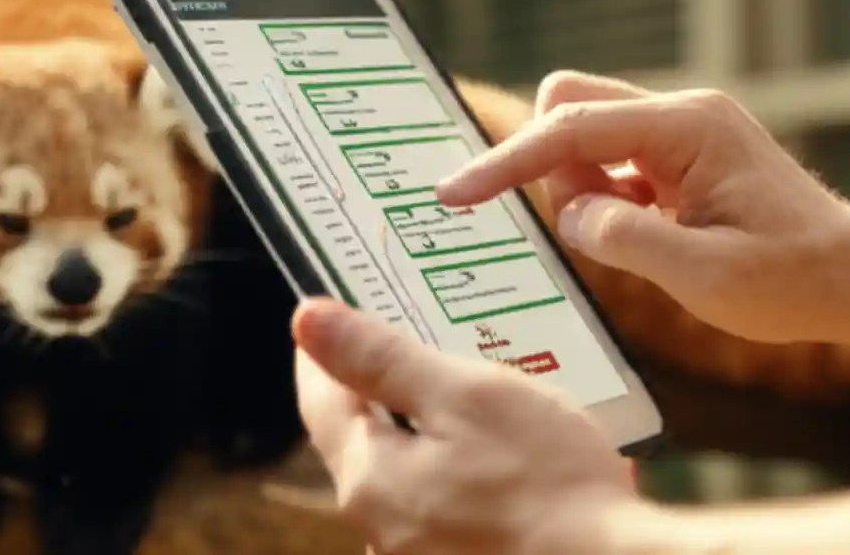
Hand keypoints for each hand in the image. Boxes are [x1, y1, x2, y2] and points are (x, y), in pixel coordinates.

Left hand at [292, 297, 658, 554]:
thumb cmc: (543, 481)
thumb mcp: (464, 397)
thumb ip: (382, 358)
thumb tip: (306, 319)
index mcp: (370, 480)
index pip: (321, 403)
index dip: (320, 355)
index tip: (327, 319)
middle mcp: (382, 530)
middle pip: (364, 443)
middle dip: (382, 391)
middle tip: (410, 339)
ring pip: (409, 476)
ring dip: (428, 432)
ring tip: (471, 390)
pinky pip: (447, 506)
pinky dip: (461, 469)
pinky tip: (505, 451)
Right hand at [436, 70, 849, 344]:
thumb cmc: (795, 280)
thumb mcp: (702, 275)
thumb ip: (622, 238)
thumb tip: (571, 213)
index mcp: (688, 129)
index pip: (569, 131)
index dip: (505, 164)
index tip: (454, 193)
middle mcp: (684, 114)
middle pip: (570, 105)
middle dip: (550, 164)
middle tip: (591, 227)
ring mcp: (685, 131)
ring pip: (588, 134)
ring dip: (582, 188)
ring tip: (640, 241)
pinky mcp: (686, 155)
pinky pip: (616, 161)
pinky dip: (607, 198)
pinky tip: (649, 236)